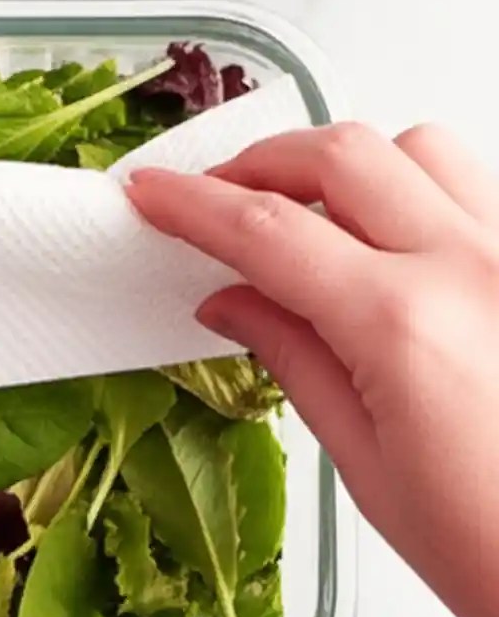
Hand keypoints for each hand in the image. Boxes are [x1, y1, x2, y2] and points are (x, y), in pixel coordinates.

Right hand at [127, 122, 498, 616]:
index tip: (150, 194)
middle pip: (341, 156)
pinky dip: (414, 186)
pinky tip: (386, 234)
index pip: (266, 231)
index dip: (191, 205)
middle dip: (258, 162)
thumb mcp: (367, 467)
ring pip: (419, 148)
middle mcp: (473, 269)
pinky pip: (475, 185)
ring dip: (345, 164)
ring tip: (304, 206)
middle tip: (212, 194)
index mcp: (405, 326)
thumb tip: (233, 303)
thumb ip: (294, 361)